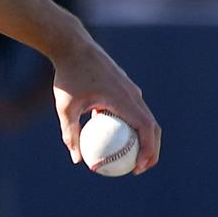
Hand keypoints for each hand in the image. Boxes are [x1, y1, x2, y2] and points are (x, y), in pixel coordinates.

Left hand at [50, 34, 160, 173]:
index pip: (145, 127)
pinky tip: (117, 141)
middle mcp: (132, 93)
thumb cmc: (68, 76)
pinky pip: (134, 110)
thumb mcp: (65, 107)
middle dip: (152, 149)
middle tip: (139, 169)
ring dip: (145, 139)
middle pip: (152, 126)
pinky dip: (133, 127)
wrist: (73, 47)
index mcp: (123, 98)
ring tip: (132, 159)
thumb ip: (71, 133)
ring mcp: (130, 89)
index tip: (138, 167)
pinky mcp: (125, 87)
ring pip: (146, 118)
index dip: (148, 149)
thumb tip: (77, 160)